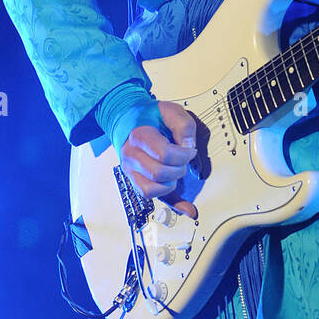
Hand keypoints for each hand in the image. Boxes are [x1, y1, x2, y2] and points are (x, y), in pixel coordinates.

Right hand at [120, 99, 198, 218]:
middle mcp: (131, 156)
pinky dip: (171, 204)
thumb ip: (183, 125)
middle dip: (178, 168)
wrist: (129, 120)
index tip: (190, 150)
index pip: (164, 154)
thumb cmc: (150, 116)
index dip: (183, 154)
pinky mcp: (135, 181)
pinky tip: (186, 207)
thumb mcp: (170, 111)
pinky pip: (152, 199)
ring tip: (175, 170)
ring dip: (171, 184)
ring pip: (151, 190)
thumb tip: (188, 145)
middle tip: (182, 160)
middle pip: (159, 173)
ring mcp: (131, 171)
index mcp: (139, 137)